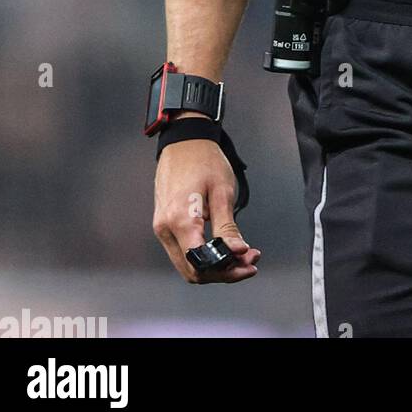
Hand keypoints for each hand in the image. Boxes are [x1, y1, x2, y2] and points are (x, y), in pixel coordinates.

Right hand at [153, 139, 260, 284]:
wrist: (184, 140)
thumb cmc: (204, 159)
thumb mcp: (222, 191)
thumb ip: (228, 226)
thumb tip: (237, 252)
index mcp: (179, 220)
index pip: (200, 263)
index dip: (226, 270)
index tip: (248, 264)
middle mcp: (165, 228)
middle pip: (192, 270)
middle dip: (223, 271)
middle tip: (249, 261)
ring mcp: (162, 227)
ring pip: (187, 263)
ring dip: (214, 265)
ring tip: (241, 253)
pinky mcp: (165, 224)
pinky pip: (183, 250)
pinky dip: (203, 254)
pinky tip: (223, 245)